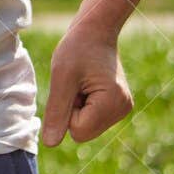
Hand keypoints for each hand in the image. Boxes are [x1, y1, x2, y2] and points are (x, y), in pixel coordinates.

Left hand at [41, 23, 133, 145]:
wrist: (95, 30)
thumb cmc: (77, 48)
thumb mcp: (61, 77)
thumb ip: (57, 111)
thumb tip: (50, 144)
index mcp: (113, 103)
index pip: (78, 131)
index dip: (67, 110)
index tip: (73, 85)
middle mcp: (123, 110)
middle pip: (83, 132)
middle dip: (73, 110)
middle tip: (77, 83)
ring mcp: (123, 109)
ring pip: (86, 127)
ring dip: (78, 107)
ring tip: (82, 82)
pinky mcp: (118, 106)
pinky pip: (91, 119)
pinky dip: (84, 105)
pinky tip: (88, 84)